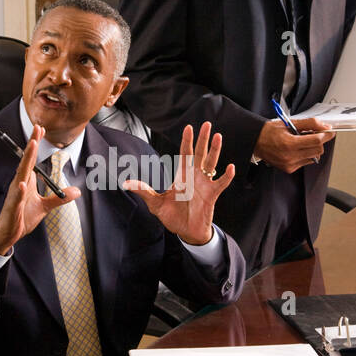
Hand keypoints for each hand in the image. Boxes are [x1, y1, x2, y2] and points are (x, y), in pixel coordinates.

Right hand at [0, 125, 79, 254]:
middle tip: (37, 128)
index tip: (40, 129)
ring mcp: (15, 195)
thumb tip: (77, 191)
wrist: (8, 234)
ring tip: (32, 146)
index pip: (31, 159)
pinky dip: (20, 191)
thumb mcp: (45, 207)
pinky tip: (23, 184)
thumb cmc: (22, 217)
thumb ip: (59, 198)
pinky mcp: (13, 207)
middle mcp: (19, 184)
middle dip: (32, 144)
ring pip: (21, 174)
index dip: (35, 144)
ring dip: (26, 160)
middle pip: (26, 160)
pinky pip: (17, 197)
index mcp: (26, 181)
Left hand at [121, 122, 234, 244]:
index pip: (185, 154)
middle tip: (206, 124)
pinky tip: (230, 167)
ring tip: (218, 137)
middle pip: (200, 153)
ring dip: (215, 151)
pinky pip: (221, 183)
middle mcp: (194, 176)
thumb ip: (143, 191)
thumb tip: (125, 183)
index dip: (186, 141)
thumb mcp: (155, 203)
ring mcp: (204, 184)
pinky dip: (226, 176)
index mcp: (182, 175)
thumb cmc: (172, 216)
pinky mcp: (212, 195)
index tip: (188, 127)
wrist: (186, 231)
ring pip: (211, 163)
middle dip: (203, 139)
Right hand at [254, 117, 334, 171]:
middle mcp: (289, 156)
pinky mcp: (289, 169)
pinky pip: (306, 162)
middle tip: (316, 133)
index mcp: (289, 143)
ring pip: (313, 157)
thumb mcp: (289, 123)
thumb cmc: (269, 131)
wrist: (256, 141)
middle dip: (320, 141)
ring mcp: (289, 164)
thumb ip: (309, 124)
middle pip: (317, 150)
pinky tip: (298, 149)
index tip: (330, 131)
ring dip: (313, 148)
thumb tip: (324, 126)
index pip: (316, 141)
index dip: (326, 135)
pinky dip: (306, 154)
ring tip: (303, 141)